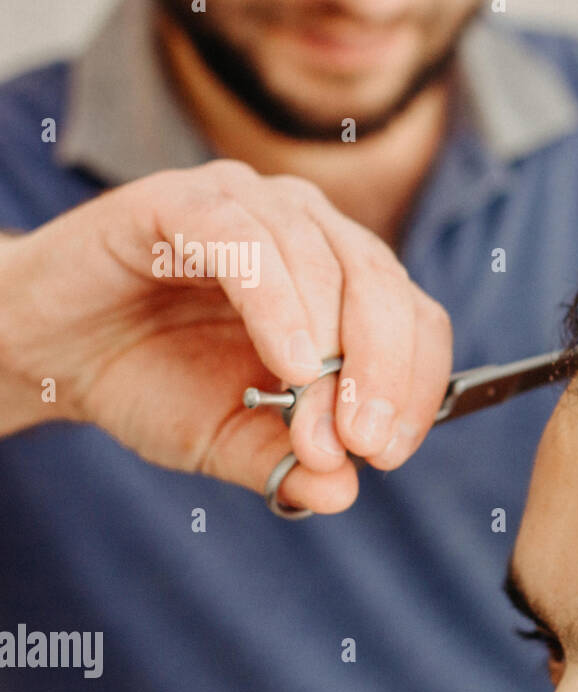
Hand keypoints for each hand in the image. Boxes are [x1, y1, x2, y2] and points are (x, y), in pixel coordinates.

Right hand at [0, 160, 451, 512]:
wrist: (44, 349)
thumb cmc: (149, 381)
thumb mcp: (229, 439)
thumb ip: (288, 463)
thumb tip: (343, 492)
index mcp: (340, 279)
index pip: (415, 316)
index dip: (418, 383)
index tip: (388, 453)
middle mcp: (307, 229)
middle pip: (384, 285)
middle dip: (385, 373)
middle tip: (365, 445)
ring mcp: (248, 204)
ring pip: (326, 263)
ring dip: (331, 355)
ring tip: (314, 427)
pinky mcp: (182, 200)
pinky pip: (247, 244)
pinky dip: (278, 306)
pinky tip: (290, 366)